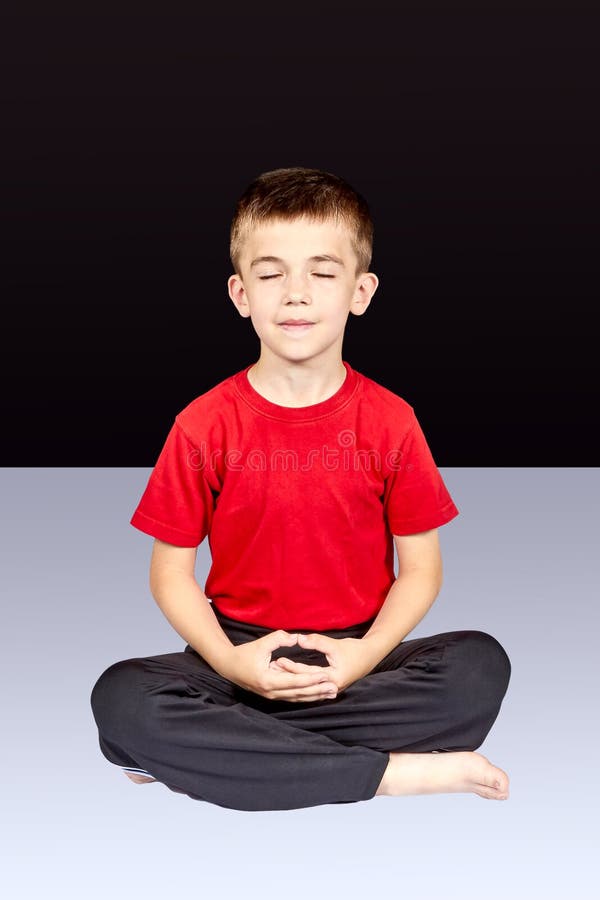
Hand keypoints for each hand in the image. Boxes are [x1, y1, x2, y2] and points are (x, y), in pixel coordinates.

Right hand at [224, 630, 338, 701]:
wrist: (229, 666)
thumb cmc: (245, 653)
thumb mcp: (262, 643)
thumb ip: (280, 639)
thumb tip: (297, 638)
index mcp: (268, 680)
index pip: (294, 681)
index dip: (311, 679)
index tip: (325, 675)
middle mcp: (271, 692)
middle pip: (298, 693)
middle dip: (317, 691)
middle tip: (334, 688)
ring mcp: (271, 696)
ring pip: (297, 698)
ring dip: (314, 696)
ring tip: (330, 694)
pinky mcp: (272, 696)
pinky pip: (292, 698)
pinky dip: (305, 696)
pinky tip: (317, 695)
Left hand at [271, 633, 371, 695]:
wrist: (370, 656)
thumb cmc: (354, 650)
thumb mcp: (334, 644)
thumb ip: (316, 642)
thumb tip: (298, 639)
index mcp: (333, 679)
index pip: (307, 673)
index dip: (291, 667)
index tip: (277, 660)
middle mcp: (331, 688)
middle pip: (304, 682)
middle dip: (288, 674)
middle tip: (272, 667)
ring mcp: (330, 689)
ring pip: (307, 686)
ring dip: (292, 679)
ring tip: (277, 671)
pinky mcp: (329, 686)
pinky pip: (311, 686)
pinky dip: (300, 681)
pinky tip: (289, 677)